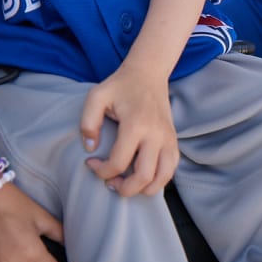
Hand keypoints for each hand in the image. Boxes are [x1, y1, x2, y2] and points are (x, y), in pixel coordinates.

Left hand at [79, 67, 178, 196]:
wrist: (149, 73)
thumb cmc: (120, 85)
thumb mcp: (97, 96)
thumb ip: (88, 122)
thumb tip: (91, 149)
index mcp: (136, 124)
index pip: (119, 162)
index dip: (101, 170)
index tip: (91, 163)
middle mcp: (156, 135)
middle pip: (144, 176)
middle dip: (124, 188)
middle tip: (110, 182)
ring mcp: (168, 139)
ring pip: (163, 178)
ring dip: (144, 189)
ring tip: (128, 184)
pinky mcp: (174, 141)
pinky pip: (171, 170)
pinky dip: (158, 180)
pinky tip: (143, 178)